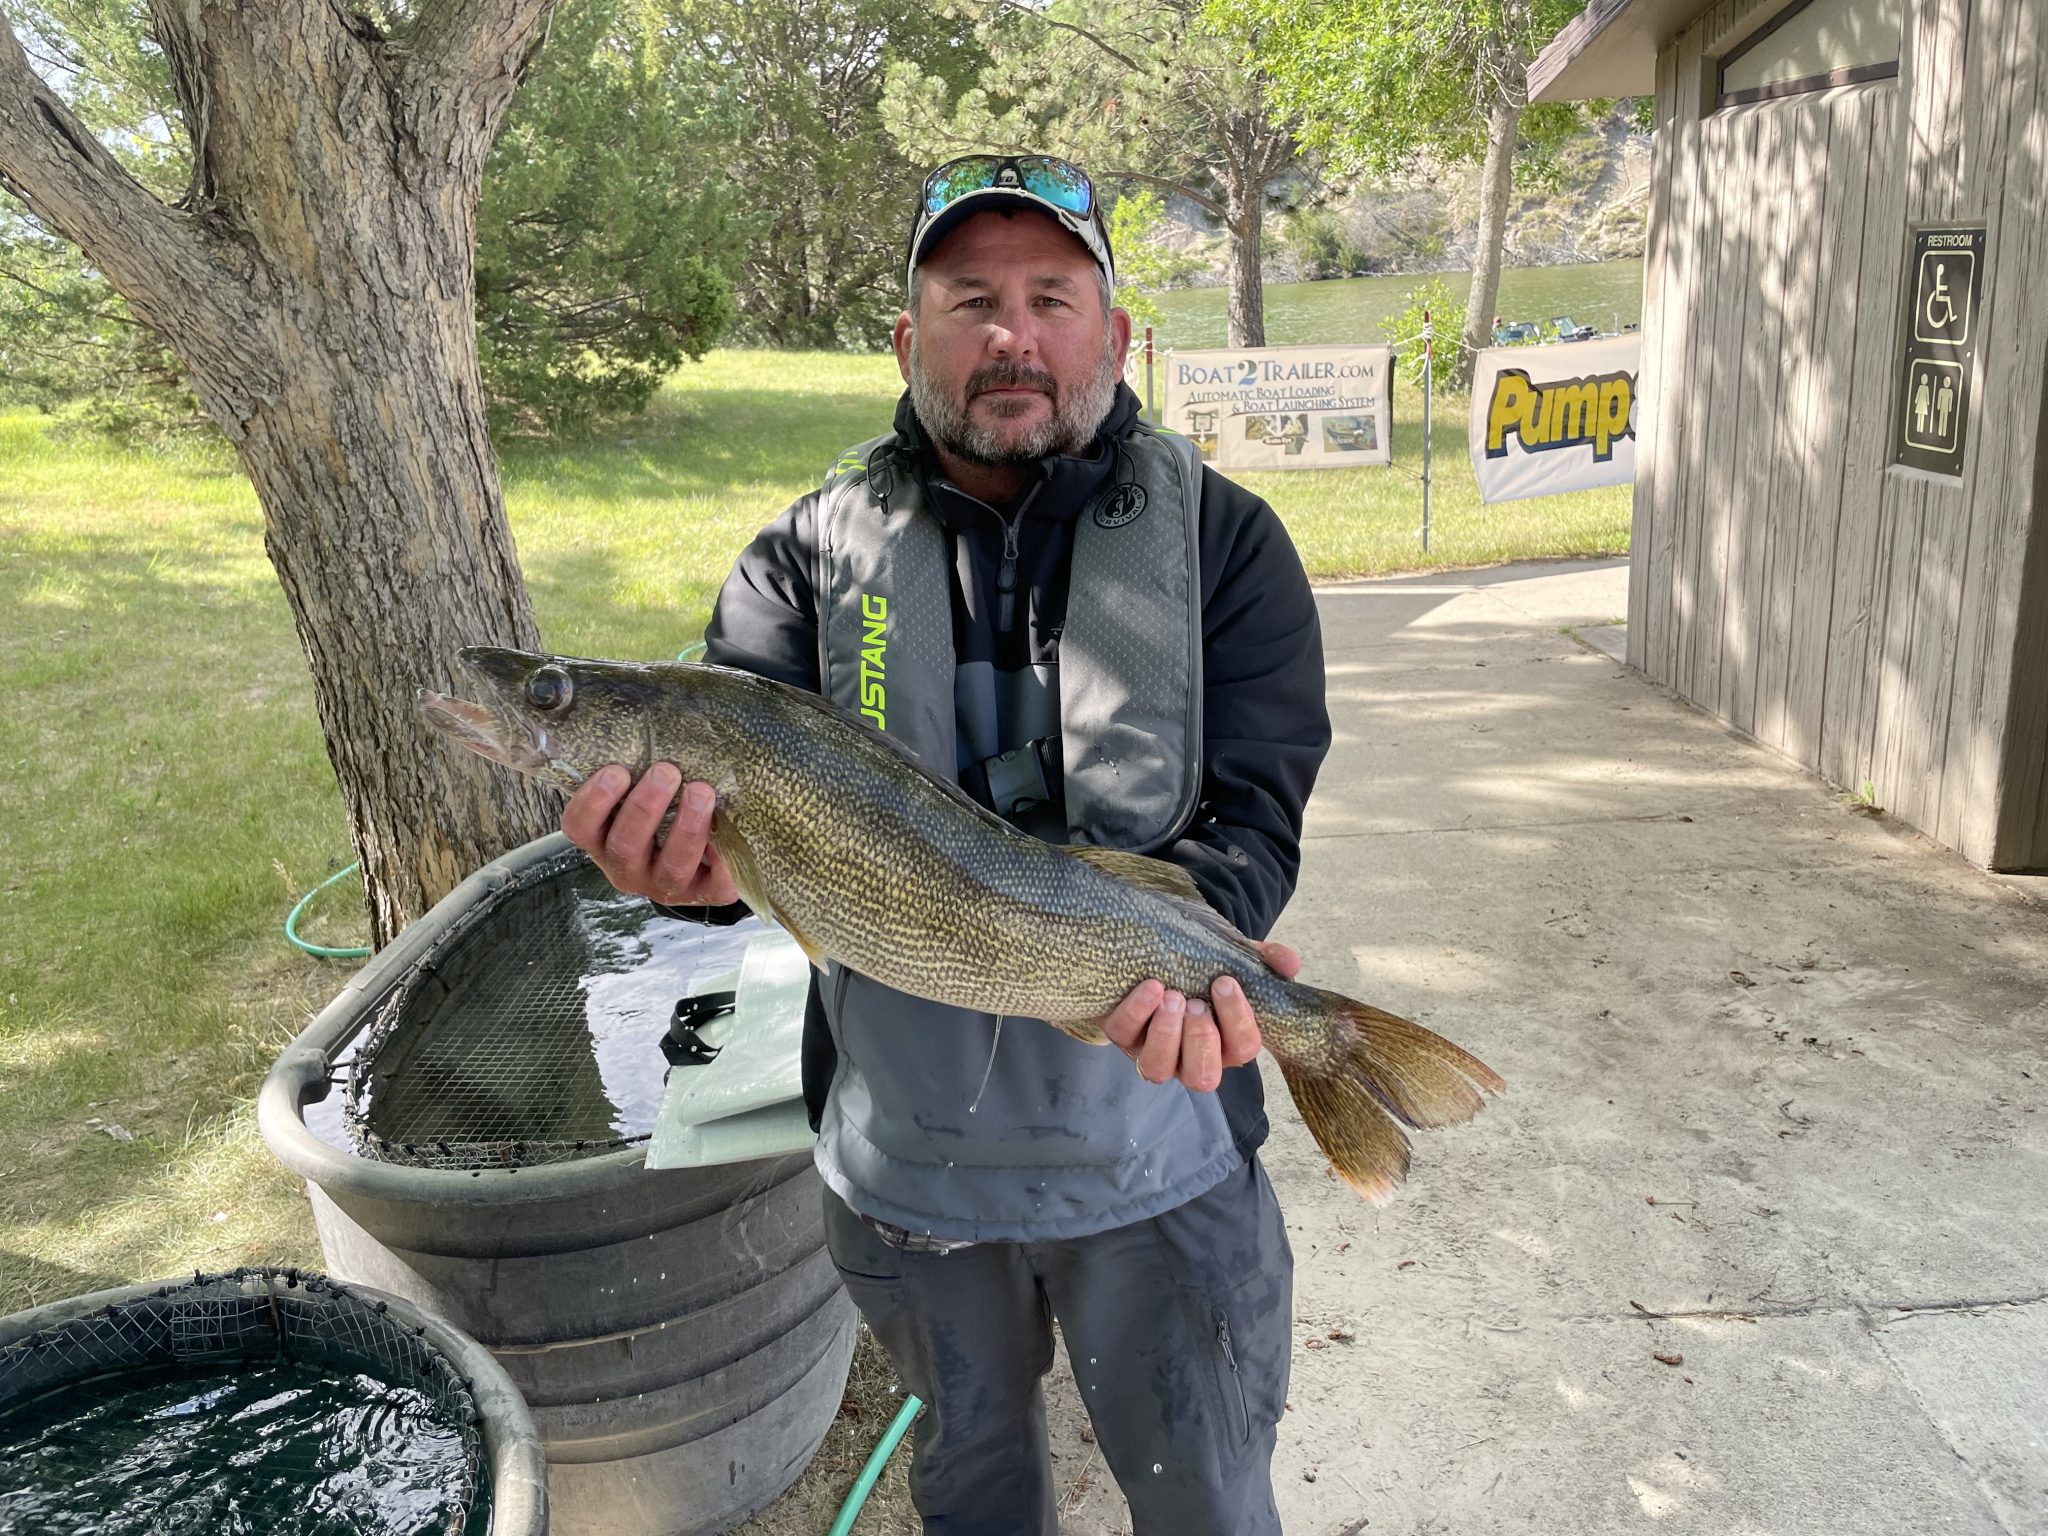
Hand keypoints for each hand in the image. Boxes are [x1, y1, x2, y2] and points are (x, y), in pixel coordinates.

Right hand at [560, 763, 739, 907]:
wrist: (699, 859)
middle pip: (625, 846)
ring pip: (670, 866)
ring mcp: (664, 885)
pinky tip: (733, 829)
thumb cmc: (663, 813)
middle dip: (645, 808)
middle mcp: (628, 869)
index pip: (580, 828)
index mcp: (603, 842)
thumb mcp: (642, 793)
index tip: (616, 771)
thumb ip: (637, 770)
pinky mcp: (704, 895)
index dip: (593, 802)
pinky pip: (715, 883)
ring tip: (701, 792)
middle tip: (666, 771)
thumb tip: (652, 721)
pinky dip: (725, 858)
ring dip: (686, 828)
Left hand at [1100, 941, 1299, 1092]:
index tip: (1226, 982)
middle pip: (1201, 1078)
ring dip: (1167, 1035)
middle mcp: (1190, 1059)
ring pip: (1157, 1069)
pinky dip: (1136, 1012)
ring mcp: (1154, 1052)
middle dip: (1201, 1041)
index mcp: (1227, 1045)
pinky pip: (1123, 1035)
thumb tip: (1289, 962)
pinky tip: (1150, 986)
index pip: (1243, 1049)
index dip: (1237, 1020)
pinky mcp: (1123, 1036)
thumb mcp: (1239, 960)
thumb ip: (1267, 959)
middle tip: (1198, 1005)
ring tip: (1173, 997)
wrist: (1161, 954)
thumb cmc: (1206, 969)